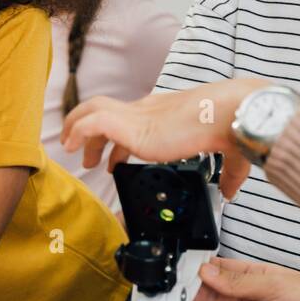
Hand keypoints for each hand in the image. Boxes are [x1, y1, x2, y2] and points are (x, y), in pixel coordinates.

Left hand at [61, 78, 271, 198]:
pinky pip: (91, 123)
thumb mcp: (228, 152)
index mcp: (165, 113)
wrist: (227, 115)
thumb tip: (232, 192)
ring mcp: (137, 115)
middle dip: (92, 132)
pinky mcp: (130, 125)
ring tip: (68, 147)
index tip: (114, 162)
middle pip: (107, 110)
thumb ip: (230, 172)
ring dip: (76, 126)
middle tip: (88, 158)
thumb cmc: (229, 128)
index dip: (119, 143)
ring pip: (92, 109)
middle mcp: (148, 109)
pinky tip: (71, 145)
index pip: (132, 120)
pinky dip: (77, 131)